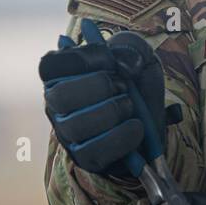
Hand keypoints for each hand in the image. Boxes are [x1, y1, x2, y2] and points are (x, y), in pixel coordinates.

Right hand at [39, 24, 173, 177]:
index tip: (111, 61)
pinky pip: (95, 150)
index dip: (85, 59)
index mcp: (61, 75)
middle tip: (123, 86)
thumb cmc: (136, 84)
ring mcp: (67, 133)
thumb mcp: (138, 56)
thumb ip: (131, 47)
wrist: (154, 121)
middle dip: (100, 87)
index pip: (51, 64)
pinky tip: (136, 126)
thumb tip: (122, 65)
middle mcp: (56, 104)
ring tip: (129, 106)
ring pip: (76, 126)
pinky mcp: (84, 157)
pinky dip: (122, 136)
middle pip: (60, 96)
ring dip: (112, 112)